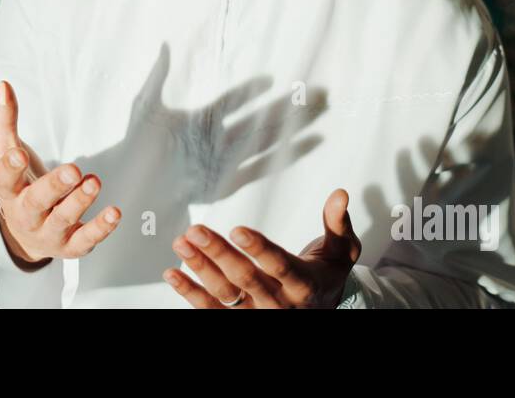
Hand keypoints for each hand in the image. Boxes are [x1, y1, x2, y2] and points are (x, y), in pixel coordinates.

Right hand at [0, 80, 120, 266]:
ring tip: (94, 181)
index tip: (19, 152)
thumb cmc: (18, 184)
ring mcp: (49, 232)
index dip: (10, 167)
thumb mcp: (7, 152)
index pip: (4, 179)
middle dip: (54, 187)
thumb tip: (1, 84)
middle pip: (37, 202)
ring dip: (80, 202)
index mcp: (9, 191)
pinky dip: (101, 228)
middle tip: (72, 170)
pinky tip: (115, 212)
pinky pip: (86, 240)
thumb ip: (5, 120)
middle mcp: (26, 214)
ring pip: (63, 219)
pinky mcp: (71, 245)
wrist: (25, 233)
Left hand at [162, 189, 360, 307]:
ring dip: (200, 269)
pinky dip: (190, 294)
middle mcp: (279, 303)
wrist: (324, 310)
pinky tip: (173, 274)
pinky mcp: (240, 320)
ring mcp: (257, 315)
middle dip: (218, 253)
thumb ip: (338, 223)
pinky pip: (212, 310)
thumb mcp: (341, 251)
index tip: (237, 229)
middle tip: (195, 230)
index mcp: (304, 284)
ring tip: (181, 244)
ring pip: (225, 294)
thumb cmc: (327, 274)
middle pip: (245, 278)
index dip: (258, 248)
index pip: (279, 266)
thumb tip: (340, 193)